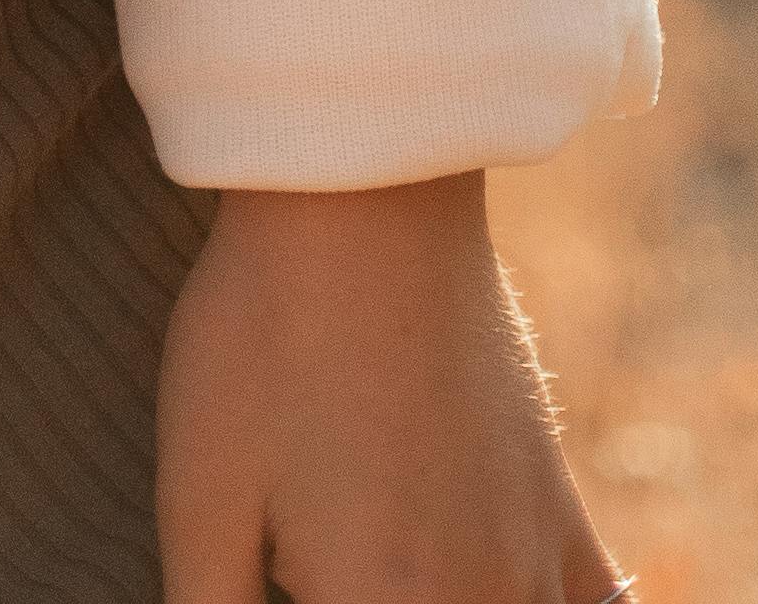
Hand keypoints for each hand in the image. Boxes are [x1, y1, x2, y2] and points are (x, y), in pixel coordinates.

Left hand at [157, 177, 624, 598]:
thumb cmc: (261, 337)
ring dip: (454, 602)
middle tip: (316, 563)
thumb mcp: (196, 495)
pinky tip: (520, 593)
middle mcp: (477, 600)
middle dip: (360, 596)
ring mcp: (534, 561)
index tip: (288, 579)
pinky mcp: (560, 508)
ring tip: (387, 566)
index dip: (302, 602)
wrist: (362, 194)